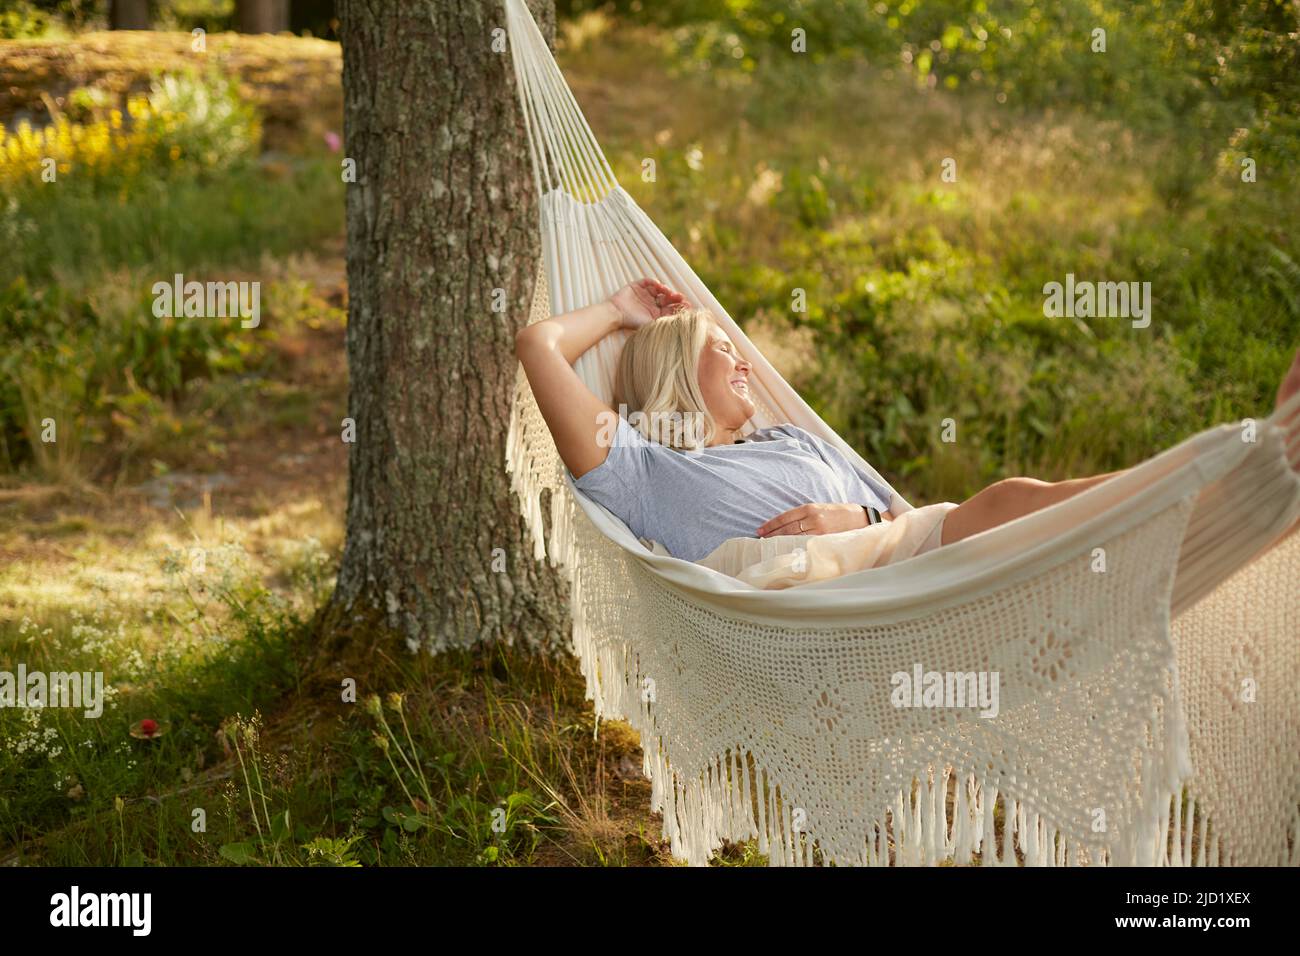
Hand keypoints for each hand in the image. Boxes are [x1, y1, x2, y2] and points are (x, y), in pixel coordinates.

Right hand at [609, 279, 690, 329]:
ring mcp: (645, 294)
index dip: (679, 306)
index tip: (688, 305)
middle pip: (667, 298)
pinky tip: (658, 285)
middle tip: (681, 297)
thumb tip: (681, 324)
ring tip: (668, 292)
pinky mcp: (637, 286)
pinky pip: (648, 281)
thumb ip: (664, 322)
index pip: (670, 308)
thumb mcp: (650, 324)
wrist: (615, 314)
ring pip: (659, 289)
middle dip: (675, 297)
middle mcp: (651, 304)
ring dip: (665, 289)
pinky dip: (653, 282)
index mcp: (655, 314)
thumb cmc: (632, 322)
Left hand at [757, 503, 871, 537]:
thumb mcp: (822, 508)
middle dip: (772, 535)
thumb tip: (786, 526)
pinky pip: (806, 544)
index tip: (760, 530)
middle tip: (760, 541)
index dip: (771, 525)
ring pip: (795, 537)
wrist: (864, 519)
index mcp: (811, 508)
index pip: (785, 517)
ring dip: (781, 542)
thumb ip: (806, 516)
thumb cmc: (841, 514)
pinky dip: (795, 547)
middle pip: (787, 528)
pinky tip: (786, 551)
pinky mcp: (826, 540)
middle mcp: (814, 518)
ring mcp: (820, 530)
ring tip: (769, 547)